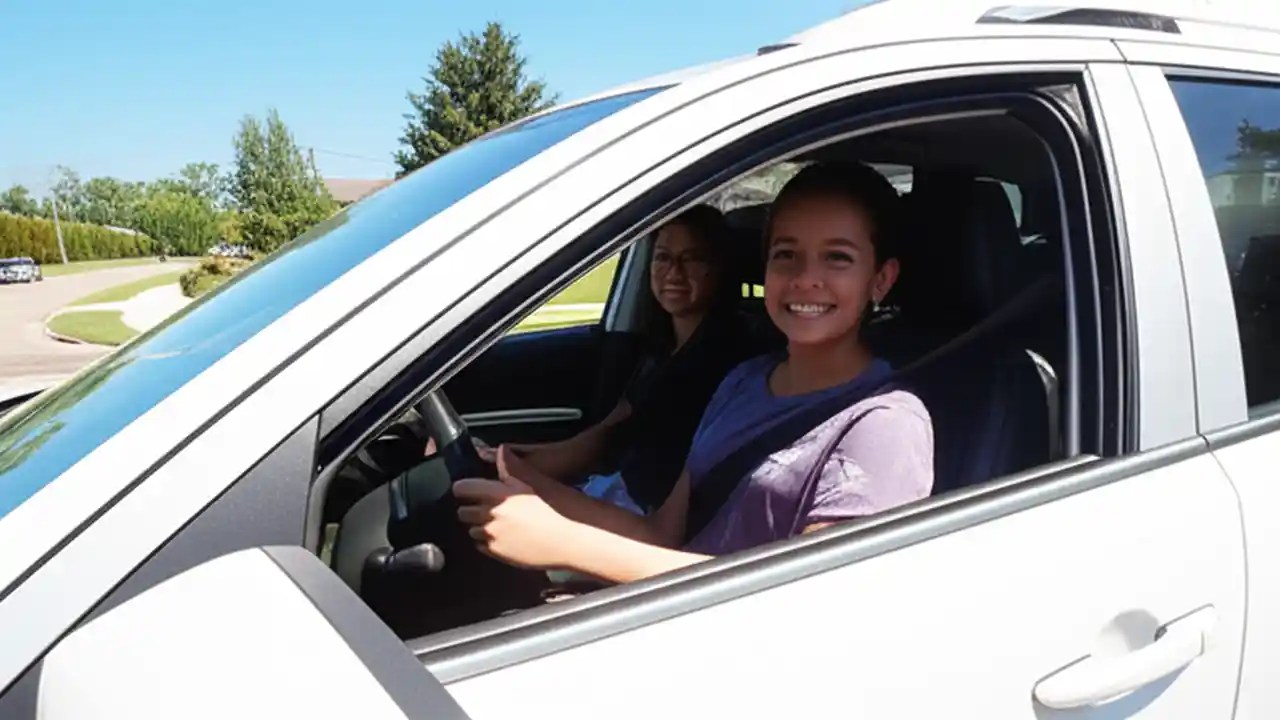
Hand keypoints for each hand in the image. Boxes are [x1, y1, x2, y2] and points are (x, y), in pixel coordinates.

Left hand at [453, 446, 577, 569]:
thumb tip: (499, 451)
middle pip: (463, 511)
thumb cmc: (559, 508)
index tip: (468, 489)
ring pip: (471, 530)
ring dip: (479, 525)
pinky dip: (487, 541)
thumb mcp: (537, 481)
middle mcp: (492, 516)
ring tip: (499, 522)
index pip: (463, 488)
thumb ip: (512, 468)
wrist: (573, 540)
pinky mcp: (499, 554)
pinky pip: (481, 546)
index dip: (464, 487)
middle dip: (471, 507)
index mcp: (500, 494)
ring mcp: (494, 537)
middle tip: (486, 506)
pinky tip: (505, 536)